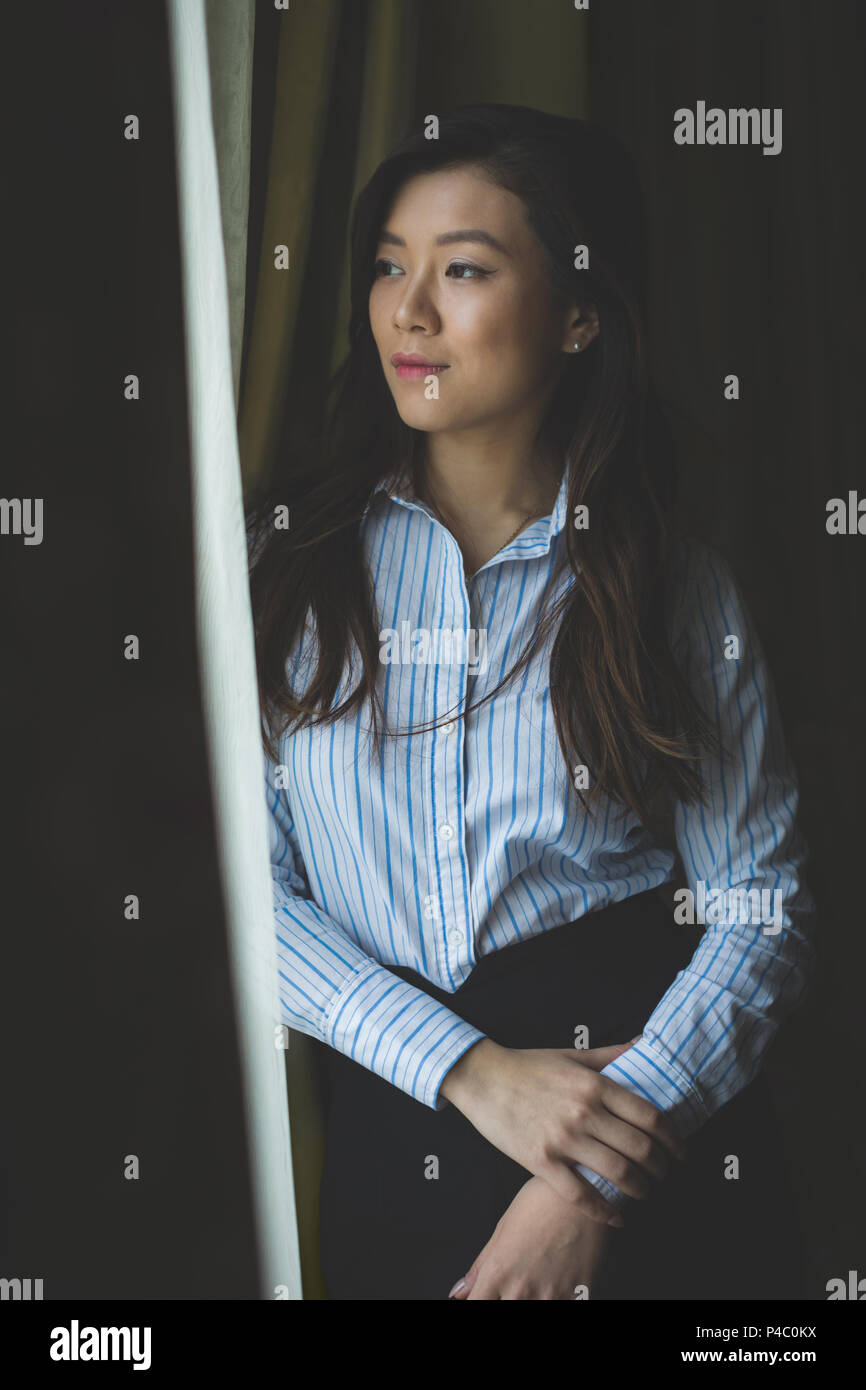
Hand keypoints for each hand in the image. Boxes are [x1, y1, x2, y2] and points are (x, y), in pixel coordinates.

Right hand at [441, 1037, 685, 1220]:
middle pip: (640, 1148)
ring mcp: (563, 1138)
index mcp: (595, 1085)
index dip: (674, 1139)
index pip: (650, 1117)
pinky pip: (580, 1194)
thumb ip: (611, 1054)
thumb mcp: (573, 1055)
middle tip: (666, 1176)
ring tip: (646, 1194)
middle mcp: (584, 1112)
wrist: (481, 1077)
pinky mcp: (540, 1161)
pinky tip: (616, 1218)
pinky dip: (604, 1211)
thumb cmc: (528, 1066)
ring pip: (617, 1172)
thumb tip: (643, 1044)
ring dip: (640, 1190)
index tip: (681, 1152)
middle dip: (662, 1168)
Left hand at [447, 1175, 612, 1299]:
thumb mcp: (503, 1228)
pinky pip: (565, 1305)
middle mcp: (522, 1289)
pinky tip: (561, 1277)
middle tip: (519, 1276)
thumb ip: (480, 1267)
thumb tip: (458, 1292)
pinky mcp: (580, 1294)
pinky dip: (560, 1296)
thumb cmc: (541, 1201)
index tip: (484, 1294)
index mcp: (498, 1272)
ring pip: (536, 1309)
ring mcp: (552, 1295)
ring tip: (542, 1271)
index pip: (477, 1305)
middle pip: (505, 1309)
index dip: (479, 1300)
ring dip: (535, 1296)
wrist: (585, 1189)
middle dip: (506, 1297)